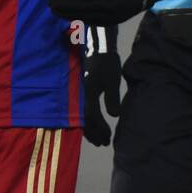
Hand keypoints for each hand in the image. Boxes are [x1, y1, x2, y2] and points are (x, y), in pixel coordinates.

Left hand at [48, 0, 176, 24]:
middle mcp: (109, 5)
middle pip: (81, 8)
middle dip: (63, 6)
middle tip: (49, 3)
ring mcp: (112, 15)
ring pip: (86, 17)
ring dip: (69, 15)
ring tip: (55, 11)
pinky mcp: (114, 21)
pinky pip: (94, 22)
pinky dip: (81, 19)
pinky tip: (71, 15)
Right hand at [82, 24, 120, 146]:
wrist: (98, 49)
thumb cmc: (106, 64)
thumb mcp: (112, 80)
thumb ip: (112, 98)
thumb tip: (113, 115)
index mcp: (86, 94)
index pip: (92, 117)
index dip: (100, 129)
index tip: (108, 138)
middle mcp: (79, 97)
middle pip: (84, 121)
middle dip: (94, 133)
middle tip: (104, 143)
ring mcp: (77, 95)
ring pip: (81, 118)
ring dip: (90, 129)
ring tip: (99, 140)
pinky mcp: (79, 93)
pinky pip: (80, 112)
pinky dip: (86, 121)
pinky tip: (93, 125)